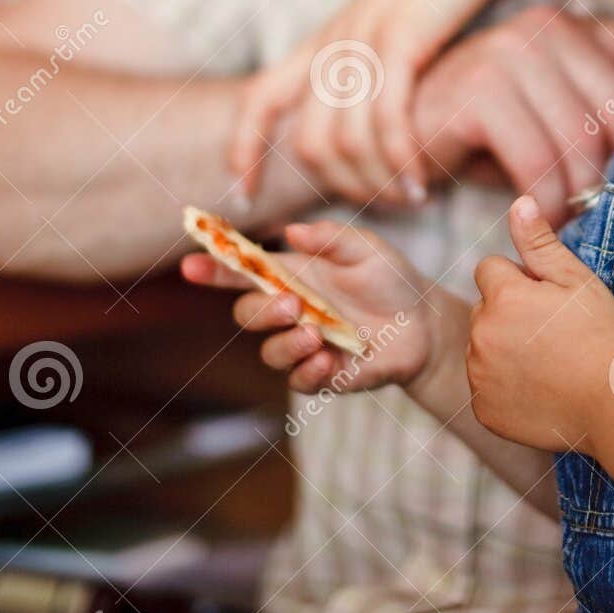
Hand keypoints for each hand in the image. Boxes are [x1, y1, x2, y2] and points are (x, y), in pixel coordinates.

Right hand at [181, 220, 446, 395]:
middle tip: (292, 305)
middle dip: (260, 311)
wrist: (424, 323)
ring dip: (286, 344)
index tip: (189, 265)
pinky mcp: (323, 375)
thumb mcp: (366, 248)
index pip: (241, 272)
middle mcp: (289, 311)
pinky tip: (329, 357)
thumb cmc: (388, 279)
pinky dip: (308, 370)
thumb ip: (331, 237)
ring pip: (269, 353)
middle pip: (246, 315)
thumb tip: (291, 231)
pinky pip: (300, 381)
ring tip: (317, 334)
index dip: (212, 269)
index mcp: (290, 275)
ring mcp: (302, 345)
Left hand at [230, 0, 544, 206]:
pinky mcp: (401, 38)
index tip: (241, 193)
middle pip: (306, 139)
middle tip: (382, 205)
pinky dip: (402, 159)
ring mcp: (363, 41)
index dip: (242, 148)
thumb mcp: (394, 25)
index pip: (259, 98)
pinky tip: (423, 180)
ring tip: (412, 199)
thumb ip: (376, 66)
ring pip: (344, 138)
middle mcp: (333, 43)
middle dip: (338, 186)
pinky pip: (388, 118)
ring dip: (376, 181)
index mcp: (324, 40)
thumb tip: (377, 117)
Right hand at [414, 9, 613, 226]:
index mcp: (578, 28)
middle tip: (605, 206)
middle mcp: (550, 27)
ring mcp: (512, 52)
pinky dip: (544, 202)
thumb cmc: (487, 130)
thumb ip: (599, 115)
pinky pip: (536, 161)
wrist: (401, 131)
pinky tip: (537, 215)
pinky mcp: (479, 90)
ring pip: (581, 140)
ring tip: (571, 219)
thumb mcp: (551, 112)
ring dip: (579, 196)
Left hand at [467, 195, 613, 450]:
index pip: (490, 270)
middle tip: (552, 334)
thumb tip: (518, 203)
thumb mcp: (576, 280)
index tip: (549, 302)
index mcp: (502, 297)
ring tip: (549, 364)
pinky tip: (540, 391)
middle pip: (484, 309)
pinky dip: (504, 388)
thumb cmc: (602, 336)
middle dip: (509, 314)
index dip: (521, 281)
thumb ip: (539, 241)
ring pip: (482, 348)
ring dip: (504, 349)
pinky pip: (485, 387)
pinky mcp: (484, 410)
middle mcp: (481, 334)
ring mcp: (479, 376)